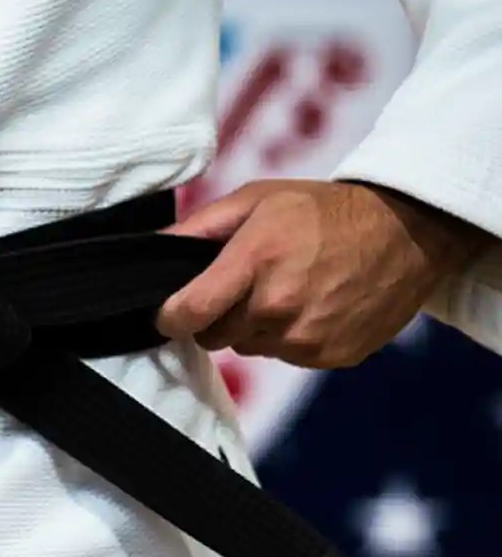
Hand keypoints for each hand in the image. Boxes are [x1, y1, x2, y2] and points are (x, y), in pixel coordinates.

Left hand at [155, 180, 489, 367]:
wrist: (404, 233)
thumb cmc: (320, 210)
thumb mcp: (255, 199)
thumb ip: (198, 227)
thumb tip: (151, 248)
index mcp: (253, 263)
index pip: (188, 313)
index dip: (169, 316)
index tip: (168, 312)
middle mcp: (277, 308)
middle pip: (213, 335)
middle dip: (217, 314)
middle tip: (243, 284)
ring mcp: (306, 338)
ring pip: (248, 348)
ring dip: (253, 327)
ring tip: (283, 290)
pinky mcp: (330, 357)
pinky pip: (285, 356)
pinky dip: (288, 338)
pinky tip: (310, 306)